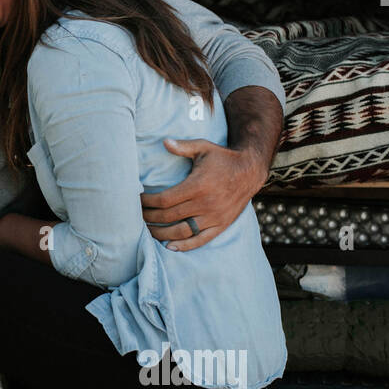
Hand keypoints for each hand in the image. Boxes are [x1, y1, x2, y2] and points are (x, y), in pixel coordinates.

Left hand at [140, 138, 265, 250]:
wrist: (251, 171)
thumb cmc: (223, 158)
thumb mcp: (203, 147)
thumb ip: (183, 146)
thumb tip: (164, 142)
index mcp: (198, 186)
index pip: (165, 200)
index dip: (148, 202)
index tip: (137, 200)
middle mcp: (206, 204)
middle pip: (170, 217)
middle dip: (150, 217)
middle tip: (137, 215)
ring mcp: (214, 217)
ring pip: (182, 231)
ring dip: (162, 233)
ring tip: (148, 230)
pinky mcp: (221, 225)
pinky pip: (201, 240)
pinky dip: (184, 246)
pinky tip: (170, 246)